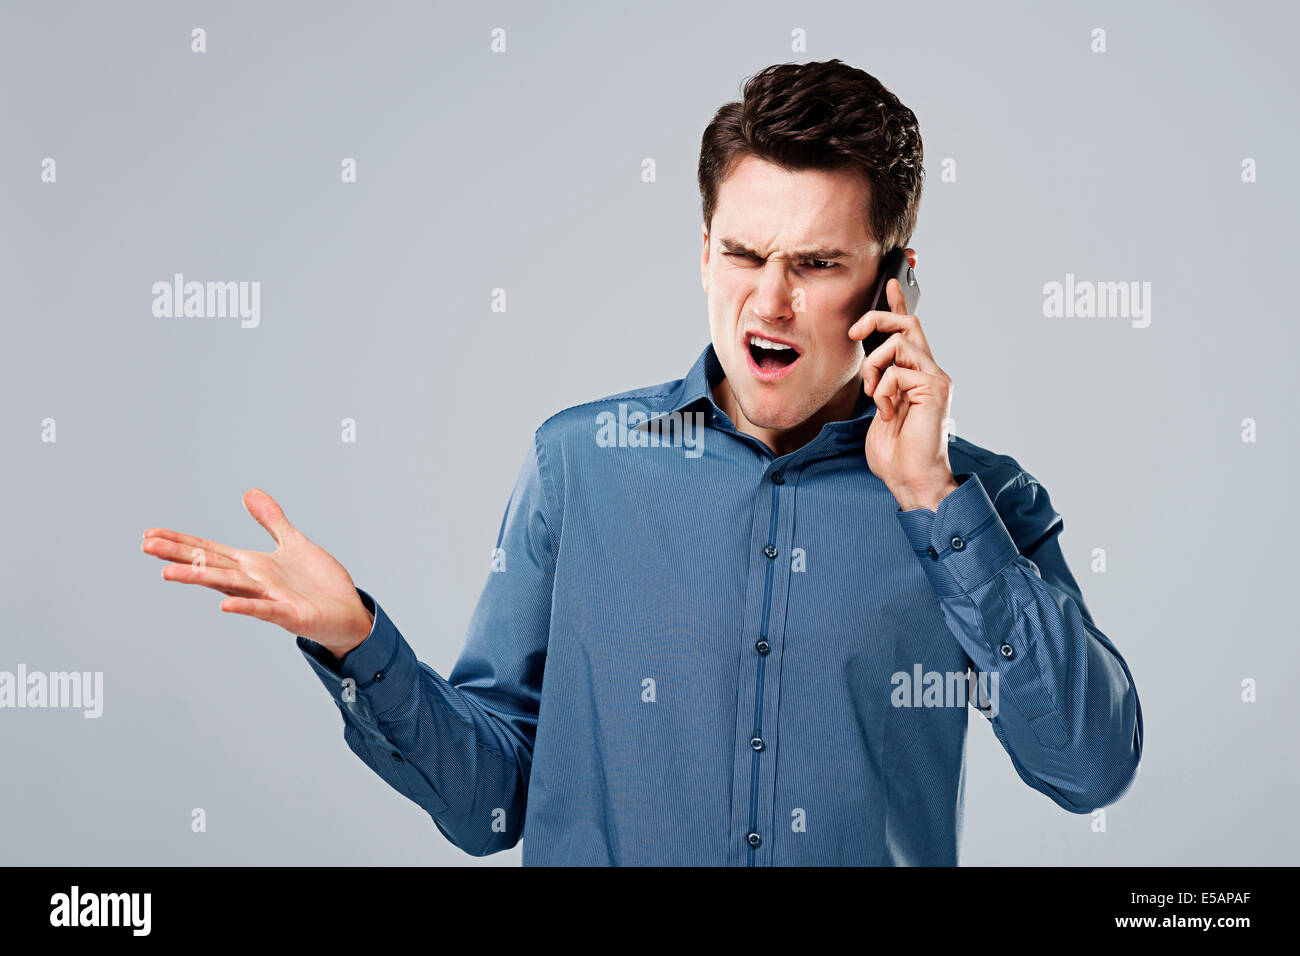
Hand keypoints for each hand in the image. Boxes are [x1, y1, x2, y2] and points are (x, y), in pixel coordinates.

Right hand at [141, 489, 373, 659]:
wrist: (348, 614)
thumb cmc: (319, 585)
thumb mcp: (293, 543)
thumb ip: (271, 521)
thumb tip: (250, 492)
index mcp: (253, 566)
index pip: (210, 550)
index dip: (181, 542)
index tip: (149, 534)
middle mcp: (255, 582)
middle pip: (211, 565)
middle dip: (179, 555)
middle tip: (145, 546)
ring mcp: (270, 599)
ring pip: (229, 586)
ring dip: (199, 578)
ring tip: (167, 573)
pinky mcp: (290, 615)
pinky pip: (264, 609)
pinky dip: (245, 606)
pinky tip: (224, 605)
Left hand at [848, 271, 957, 511]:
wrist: (912, 480)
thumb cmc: (895, 453)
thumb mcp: (878, 411)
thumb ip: (879, 386)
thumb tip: (871, 372)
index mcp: (915, 376)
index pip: (908, 332)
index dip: (897, 304)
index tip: (889, 282)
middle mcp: (930, 372)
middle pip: (907, 322)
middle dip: (878, 316)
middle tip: (854, 332)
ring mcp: (935, 378)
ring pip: (899, 342)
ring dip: (874, 366)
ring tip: (874, 395)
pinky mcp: (935, 388)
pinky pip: (897, 371)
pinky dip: (883, 391)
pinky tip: (887, 413)